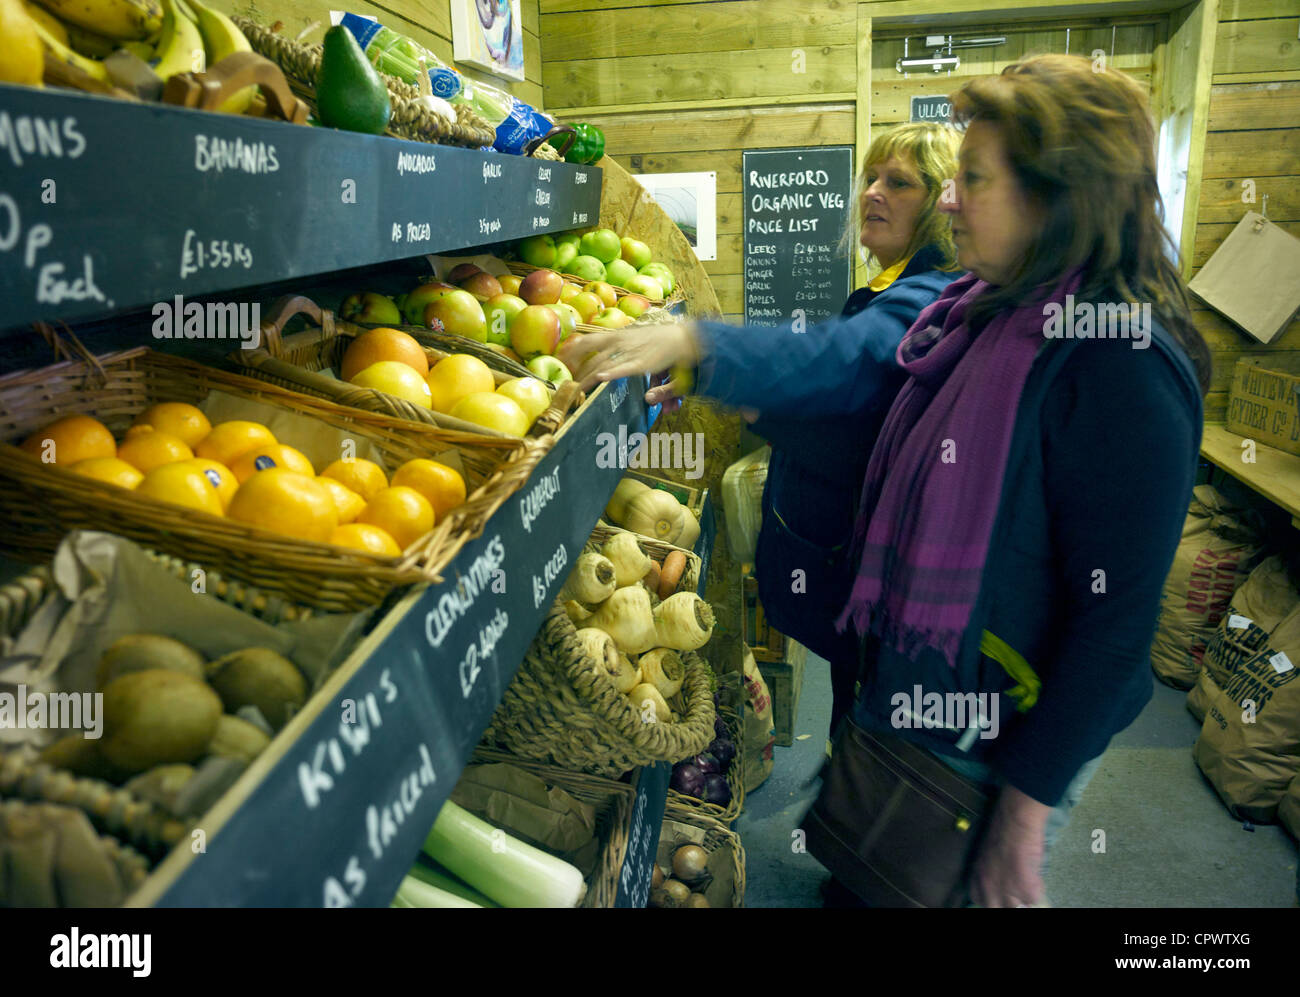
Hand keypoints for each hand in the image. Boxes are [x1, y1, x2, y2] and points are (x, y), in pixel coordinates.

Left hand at [558, 322, 700, 395]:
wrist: (684, 338)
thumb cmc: (660, 342)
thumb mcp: (635, 343)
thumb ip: (620, 355)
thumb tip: (604, 367)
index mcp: (616, 335)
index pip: (585, 342)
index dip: (569, 352)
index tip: (558, 363)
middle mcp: (619, 342)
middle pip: (590, 359)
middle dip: (576, 374)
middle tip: (565, 387)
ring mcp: (630, 352)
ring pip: (602, 366)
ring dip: (587, 380)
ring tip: (575, 392)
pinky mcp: (642, 363)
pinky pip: (622, 369)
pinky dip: (610, 373)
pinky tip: (599, 379)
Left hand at [969, 785, 1050, 907]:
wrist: (1015, 819)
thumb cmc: (1001, 829)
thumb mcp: (987, 854)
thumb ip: (990, 871)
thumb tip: (1000, 881)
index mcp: (977, 875)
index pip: (978, 898)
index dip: (990, 898)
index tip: (1000, 894)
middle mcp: (988, 886)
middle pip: (997, 907)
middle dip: (1008, 902)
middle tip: (1017, 889)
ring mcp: (1006, 890)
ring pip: (1017, 906)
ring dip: (1023, 896)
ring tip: (1027, 880)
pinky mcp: (1025, 889)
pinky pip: (1034, 898)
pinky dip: (1037, 888)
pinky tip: (1036, 874)